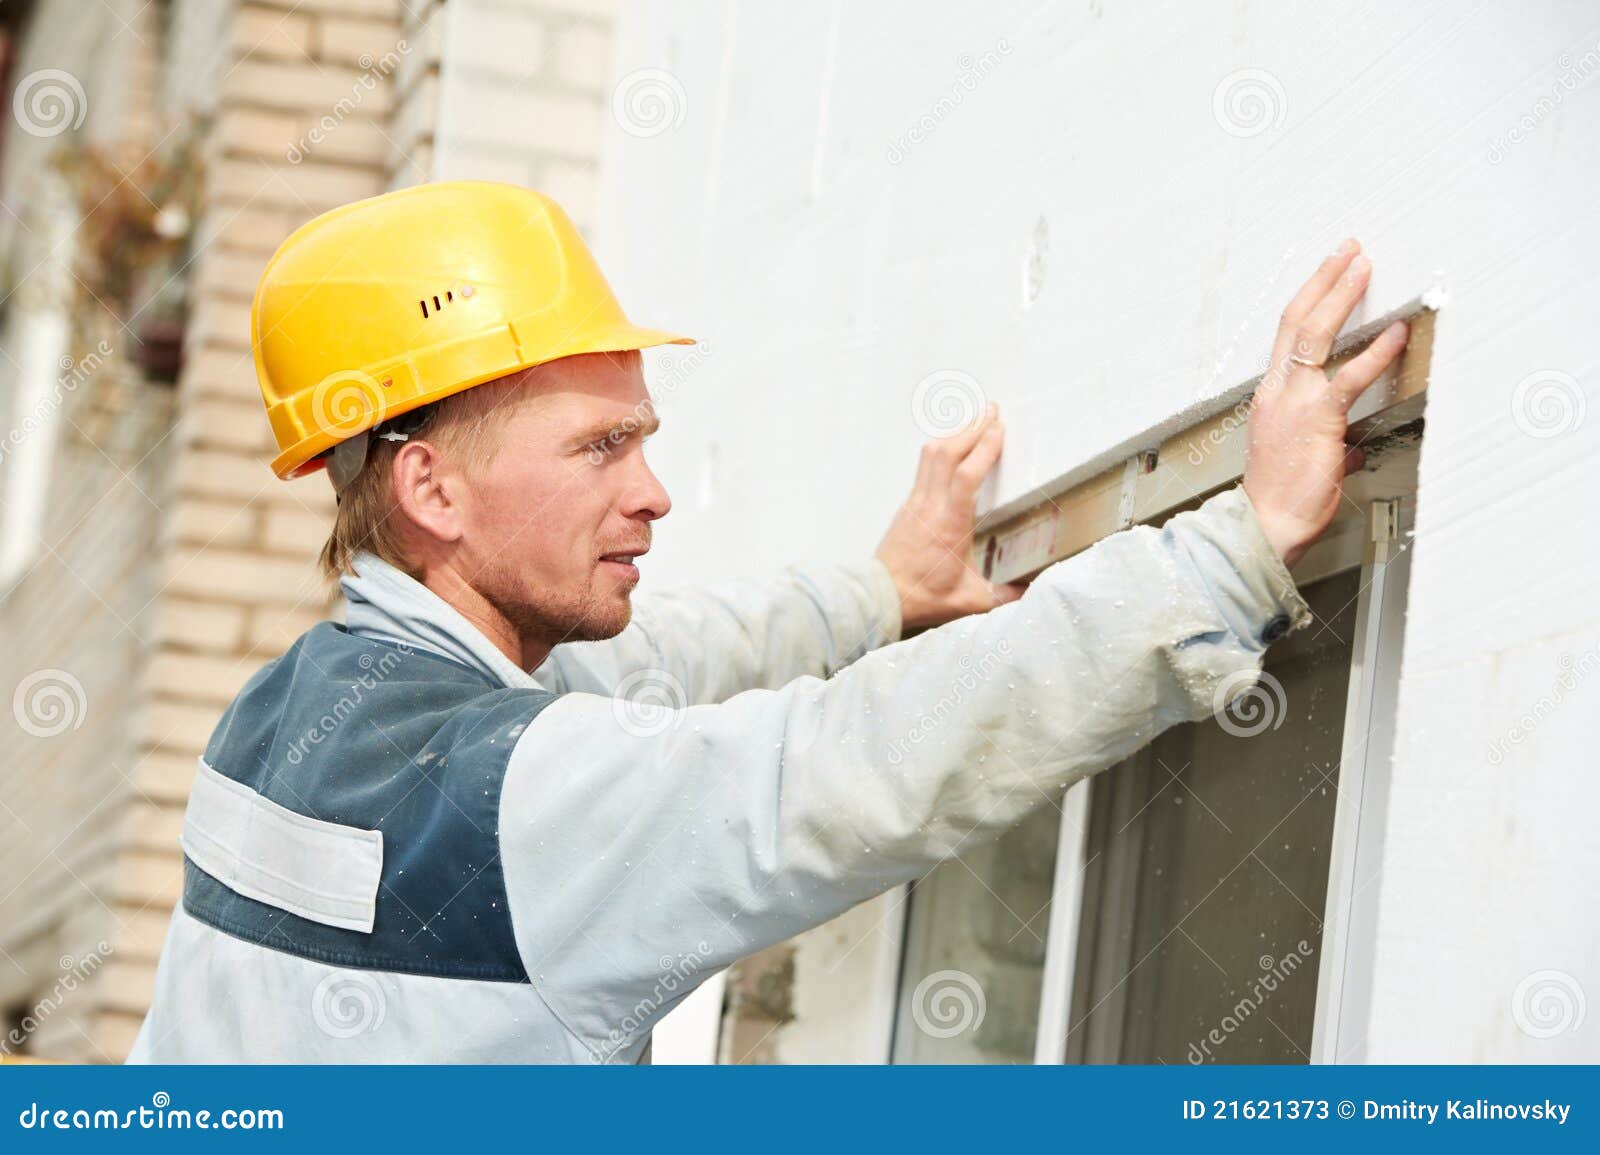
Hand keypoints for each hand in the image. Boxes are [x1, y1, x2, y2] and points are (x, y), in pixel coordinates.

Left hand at [875, 403, 1028, 632]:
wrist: (879, 598)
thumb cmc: (922, 598)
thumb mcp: (970, 601)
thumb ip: (1004, 597)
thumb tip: (1032, 592)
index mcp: (949, 525)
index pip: (966, 476)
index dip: (984, 448)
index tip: (998, 428)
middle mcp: (930, 507)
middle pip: (947, 453)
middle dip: (972, 428)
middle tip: (991, 410)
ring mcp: (915, 503)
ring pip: (931, 455)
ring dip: (954, 434)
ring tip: (974, 420)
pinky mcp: (907, 505)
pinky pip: (923, 466)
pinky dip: (940, 449)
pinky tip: (951, 447)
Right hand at [1243, 239, 1410, 567]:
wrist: (1265, 524)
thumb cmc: (1280, 499)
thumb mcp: (1302, 459)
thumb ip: (1326, 441)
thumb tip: (1350, 442)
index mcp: (1271, 396)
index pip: (1286, 335)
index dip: (1309, 299)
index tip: (1329, 272)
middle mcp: (1277, 390)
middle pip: (1295, 320)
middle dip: (1324, 279)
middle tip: (1348, 249)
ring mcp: (1293, 401)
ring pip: (1314, 334)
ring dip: (1342, 295)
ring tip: (1365, 267)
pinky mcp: (1316, 419)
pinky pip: (1348, 377)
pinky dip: (1375, 352)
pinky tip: (1396, 333)